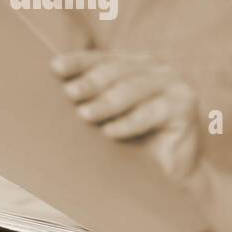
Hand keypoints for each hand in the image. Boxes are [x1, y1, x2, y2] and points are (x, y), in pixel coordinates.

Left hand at [52, 51, 203, 185]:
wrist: (167, 173)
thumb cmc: (129, 141)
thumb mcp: (105, 117)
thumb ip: (86, 100)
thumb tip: (47, 97)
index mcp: (131, 64)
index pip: (99, 59)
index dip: (77, 62)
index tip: (54, 68)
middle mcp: (153, 68)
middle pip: (116, 71)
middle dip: (91, 82)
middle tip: (69, 93)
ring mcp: (173, 84)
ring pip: (133, 89)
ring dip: (107, 102)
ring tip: (84, 115)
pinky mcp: (185, 106)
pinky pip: (153, 112)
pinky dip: (129, 123)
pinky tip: (110, 132)